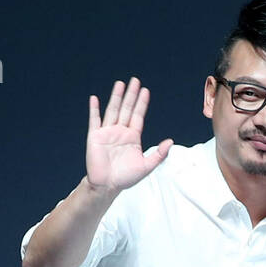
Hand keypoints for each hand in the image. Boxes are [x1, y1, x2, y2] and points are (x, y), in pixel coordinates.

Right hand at [86, 77, 172, 193]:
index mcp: (132, 137)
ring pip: (113, 111)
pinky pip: (95, 121)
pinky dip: (94, 110)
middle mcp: (120, 131)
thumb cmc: (126, 177)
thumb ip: (159, 154)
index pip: (138, 116)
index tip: (145, 91)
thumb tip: (170, 141)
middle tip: (135, 80)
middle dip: (131, 95)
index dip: (142, 103)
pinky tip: (95, 99)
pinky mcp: (95, 137)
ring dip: (116, 97)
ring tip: (120, 84)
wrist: (108, 186)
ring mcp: (107, 133)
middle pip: (127, 109)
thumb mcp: (147, 166)